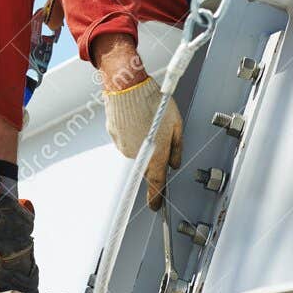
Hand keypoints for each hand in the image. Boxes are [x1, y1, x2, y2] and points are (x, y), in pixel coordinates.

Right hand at [103, 77, 183, 210]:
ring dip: (142, 142)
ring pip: (137, 151)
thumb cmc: (153, 101)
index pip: (157, 183)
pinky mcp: (115, 137)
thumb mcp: (176, 124)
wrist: (127, 86)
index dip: (156, 197)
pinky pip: (125, 141)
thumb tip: (175, 161)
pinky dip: (131, 133)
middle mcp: (139, 155)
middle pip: (148, 164)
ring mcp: (124, 147)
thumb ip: (177, 147)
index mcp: (157, 154)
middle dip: (154, 155)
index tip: (155, 205)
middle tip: (159, 133)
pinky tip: (135, 118)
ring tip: (146, 120)